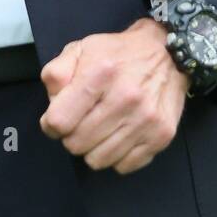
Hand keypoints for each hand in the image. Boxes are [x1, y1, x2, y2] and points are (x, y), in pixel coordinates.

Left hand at [38, 17, 189, 174]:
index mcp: (100, 73)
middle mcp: (125, 98)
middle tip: (81, 122)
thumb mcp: (80, 49)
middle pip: (77, 144)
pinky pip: (124, 166)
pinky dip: (116, 156)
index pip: (60, 121)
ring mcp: (146, 120)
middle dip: (72, 136)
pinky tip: (119, 135)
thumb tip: (52, 105)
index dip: (51, 124)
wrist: (166, 53)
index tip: (57, 120)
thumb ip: (56, 74)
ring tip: (100, 128)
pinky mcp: (161, 136)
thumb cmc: (117, 53)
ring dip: (93, 148)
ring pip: (99, 160)